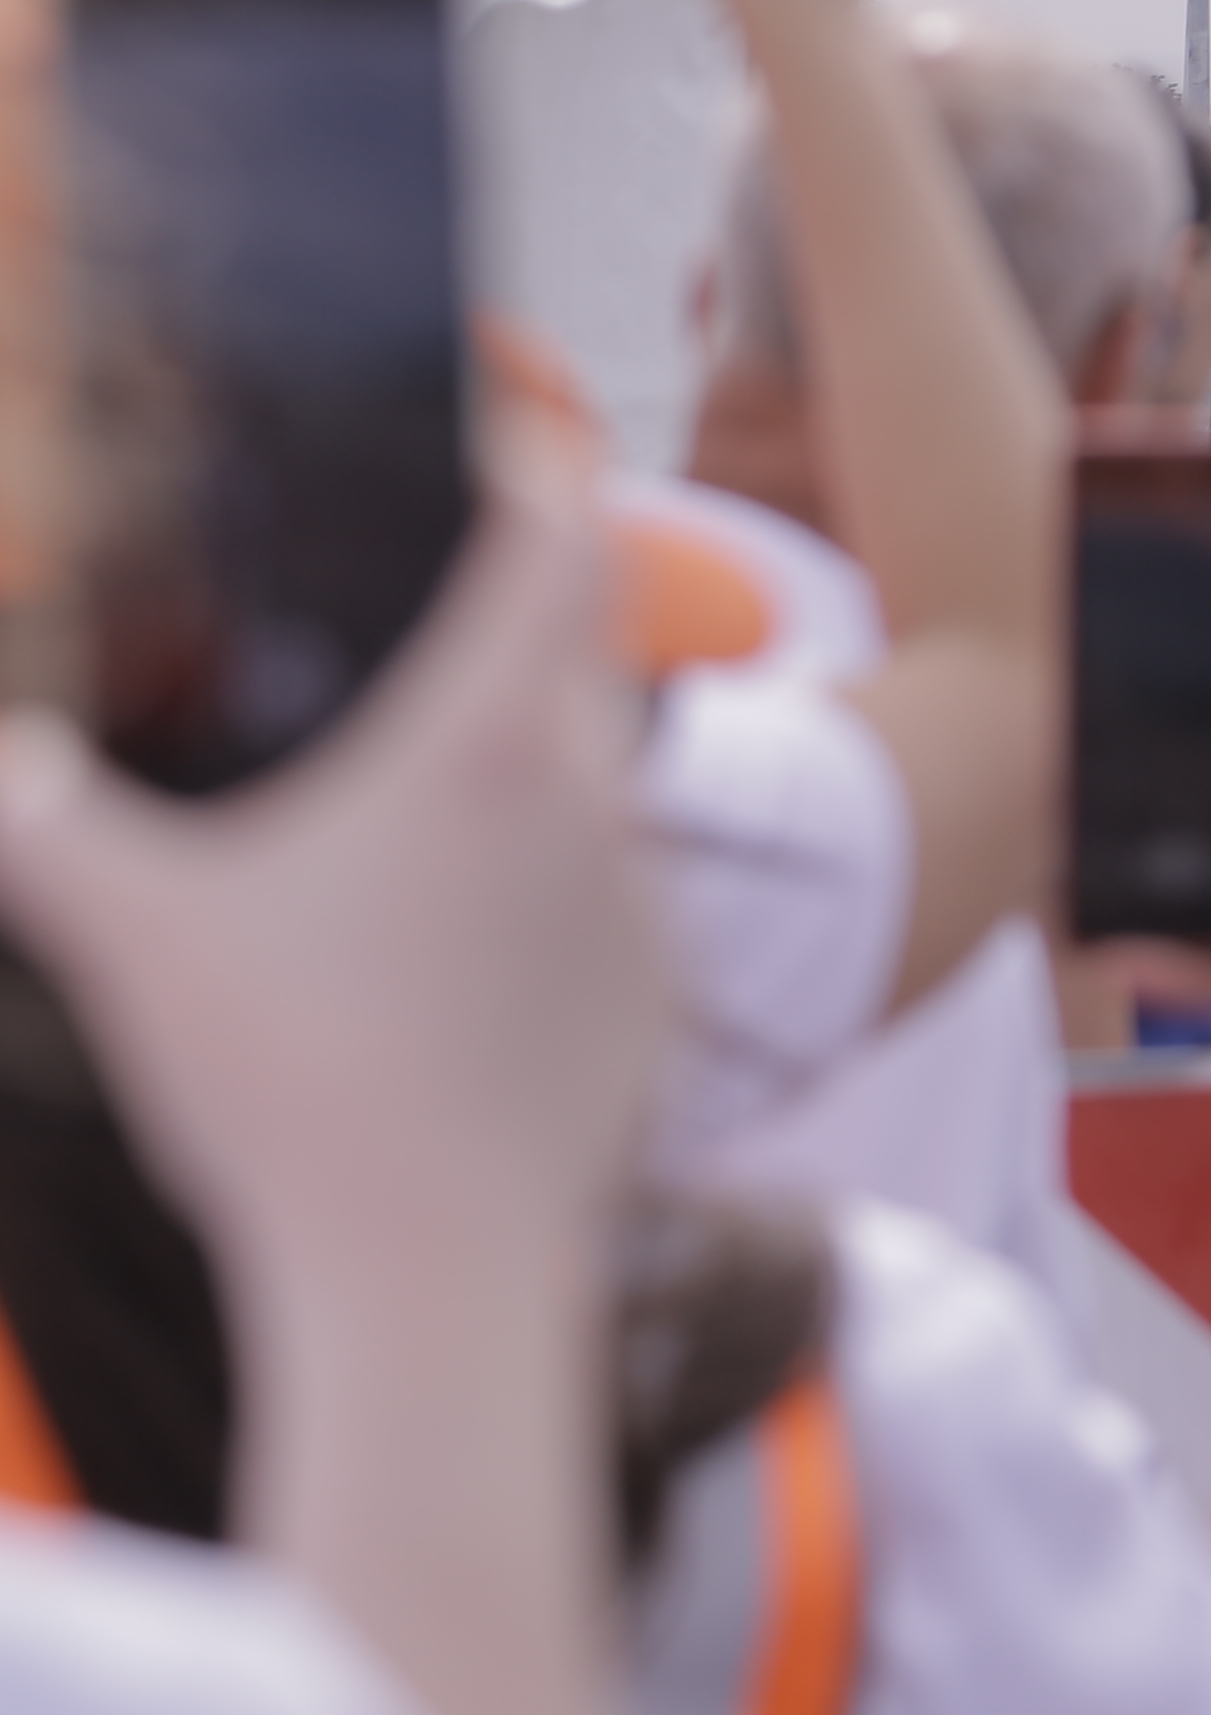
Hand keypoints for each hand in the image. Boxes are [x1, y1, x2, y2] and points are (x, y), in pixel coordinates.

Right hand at [0, 425, 650, 1281]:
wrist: (432, 1273)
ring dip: (521, 752)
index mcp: (494, 747)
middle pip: (582, 645)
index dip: (535, 467)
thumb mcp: (129, 932)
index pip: (562, 540)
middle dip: (512, 607)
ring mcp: (637, 904)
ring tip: (409, 772)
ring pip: (597, 775)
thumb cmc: (290, 1087)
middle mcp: (596, 803)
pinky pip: (602, 893)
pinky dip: (536, 873)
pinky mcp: (646, 996)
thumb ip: (38, 826)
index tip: (495, 440)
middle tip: (419, 603)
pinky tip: (440, 922)